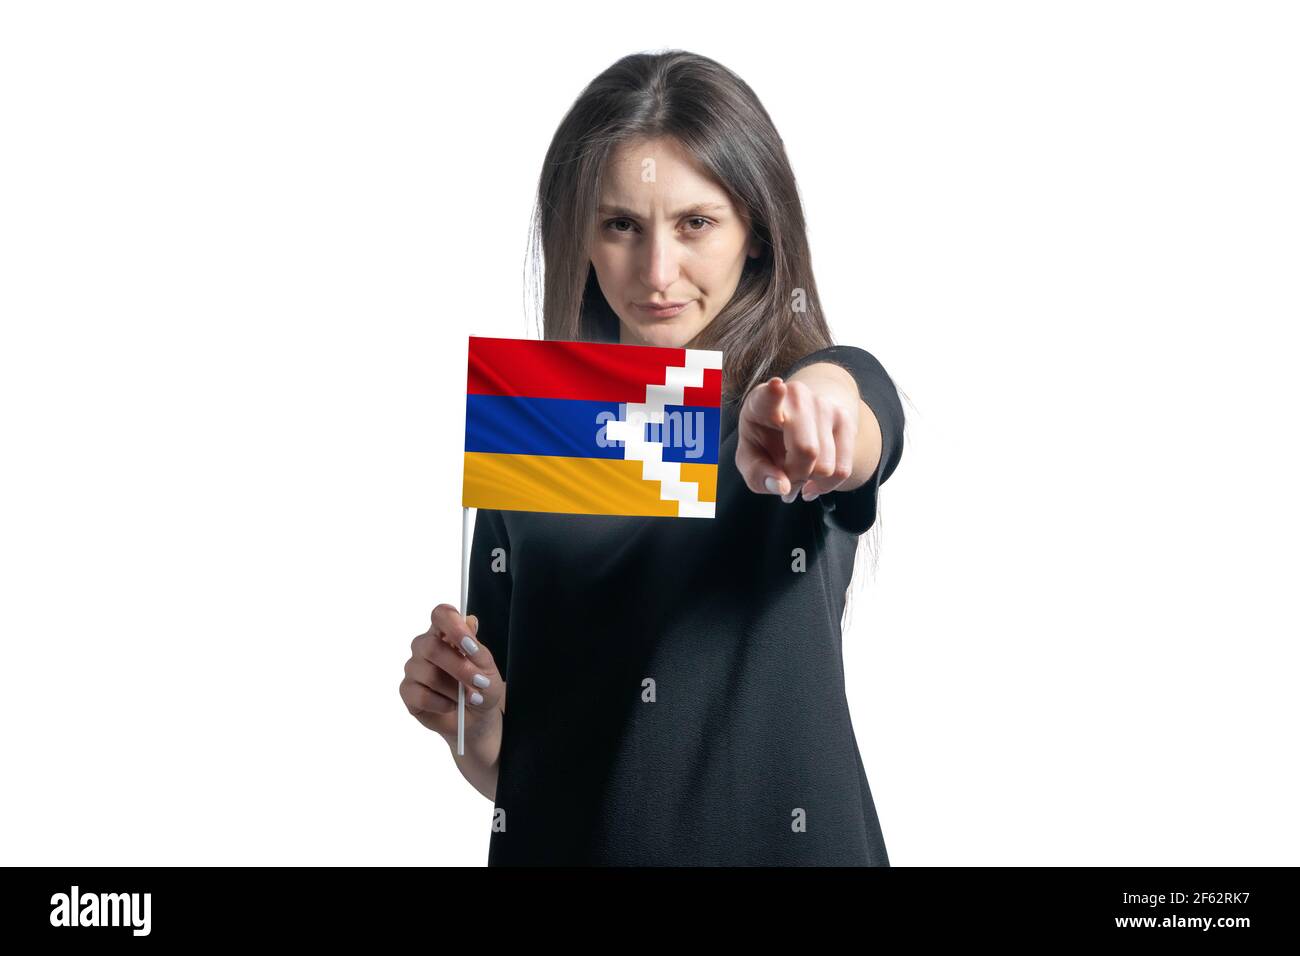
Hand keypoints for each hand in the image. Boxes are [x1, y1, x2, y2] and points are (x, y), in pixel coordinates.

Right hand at [400, 604, 505, 743]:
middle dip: (459, 668)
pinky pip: (421, 695)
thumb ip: (476, 647)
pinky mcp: (408, 691)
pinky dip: (442, 703)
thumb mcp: (487, 668)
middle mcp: (425, 647)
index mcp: (445, 634)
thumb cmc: (481, 687)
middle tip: (480, 683)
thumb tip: (470, 621)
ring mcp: (414, 668)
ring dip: (455, 690)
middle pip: (430, 646)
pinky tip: (452, 705)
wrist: (476, 717)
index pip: (441, 615)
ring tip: (470, 699)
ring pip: (428, 674)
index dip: (453, 626)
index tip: (469, 645)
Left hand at [735, 375, 858, 502]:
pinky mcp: (845, 419)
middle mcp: (796, 396)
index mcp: (761, 401)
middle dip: (795, 476)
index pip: (769, 395)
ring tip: (798, 473)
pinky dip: (826, 484)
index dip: (773, 394)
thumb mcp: (750, 458)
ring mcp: (825, 404)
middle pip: (806, 450)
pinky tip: (813, 479)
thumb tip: (783, 488)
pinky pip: (842, 470)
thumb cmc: (765, 442)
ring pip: (826, 466)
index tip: (776, 387)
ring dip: (810, 480)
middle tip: (784, 476)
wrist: (795, 423)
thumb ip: (758, 474)